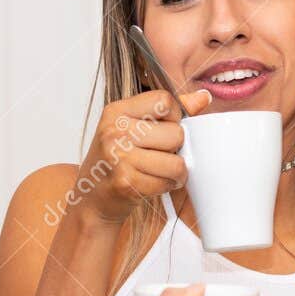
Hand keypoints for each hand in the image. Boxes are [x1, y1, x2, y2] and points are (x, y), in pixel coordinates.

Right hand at [76, 88, 212, 222]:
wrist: (91, 198)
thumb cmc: (115, 161)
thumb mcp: (133, 128)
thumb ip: (168, 112)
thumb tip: (203, 97)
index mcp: (117, 111)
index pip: (164, 100)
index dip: (173, 117)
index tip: (163, 129)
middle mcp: (115, 131)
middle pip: (176, 133)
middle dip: (176, 149)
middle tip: (160, 155)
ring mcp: (119, 157)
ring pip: (176, 162)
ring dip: (175, 172)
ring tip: (161, 171)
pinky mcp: (126, 182)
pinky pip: (166, 182)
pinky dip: (166, 186)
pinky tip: (153, 184)